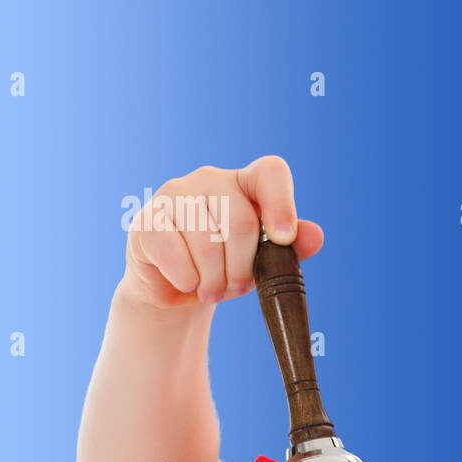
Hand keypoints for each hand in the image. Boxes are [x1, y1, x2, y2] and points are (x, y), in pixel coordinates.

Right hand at [122, 155, 324, 308]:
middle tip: (237, 287)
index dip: (281, 203)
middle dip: (243, 268)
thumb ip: (291, 249)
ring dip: (215, 280)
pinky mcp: (147, 219)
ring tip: (214, 289)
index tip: (283, 239)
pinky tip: (188, 282)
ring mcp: (174, 194)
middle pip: (239, 223)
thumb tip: (315, 235)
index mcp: (246, 184)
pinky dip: (188, 280)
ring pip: (207, 243)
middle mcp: (210, 179)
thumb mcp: (264, 261)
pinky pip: (174, 254)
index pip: (270, 173)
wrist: (178, 285)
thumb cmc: (228, 266)